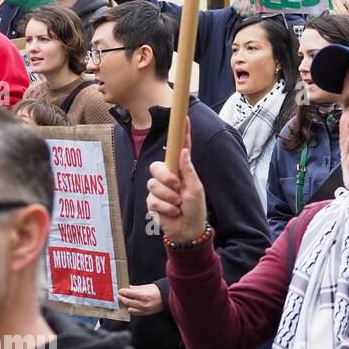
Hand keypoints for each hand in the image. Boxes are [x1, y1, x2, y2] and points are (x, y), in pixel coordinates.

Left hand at [118, 283, 163, 315]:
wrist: (168, 298)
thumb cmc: (159, 291)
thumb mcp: (148, 286)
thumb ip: (137, 288)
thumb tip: (129, 288)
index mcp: (144, 295)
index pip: (128, 294)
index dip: (122, 291)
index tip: (120, 290)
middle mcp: (143, 304)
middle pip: (127, 302)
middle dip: (122, 298)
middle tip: (119, 295)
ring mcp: (144, 310)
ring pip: (129, 308)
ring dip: (126, 304)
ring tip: (126, 300)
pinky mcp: (146, 313)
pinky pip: (134, 313)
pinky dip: (131, 309)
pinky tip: (130, 305)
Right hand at [146, 120, 207, 244]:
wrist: (188, 230)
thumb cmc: (196, 209)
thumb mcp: (196, 189)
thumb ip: (188, 171)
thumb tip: (183, 151)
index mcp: (181, 170)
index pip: (180, 149)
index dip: (182, 134)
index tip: (185, 118)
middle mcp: (168, 176)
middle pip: (156, 167)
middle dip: (166, 179)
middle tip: (178, 189)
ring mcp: (159, 189)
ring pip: (153, 185)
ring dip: (169, 198)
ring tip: (178, 205)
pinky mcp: (152, 202)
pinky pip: (153, 200)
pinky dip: (166, 208)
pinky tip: (173, 212)